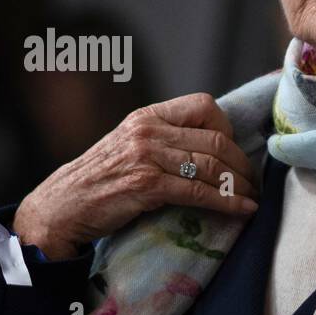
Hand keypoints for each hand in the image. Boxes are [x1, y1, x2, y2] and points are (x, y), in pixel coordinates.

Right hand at [13, 92, 259, 259]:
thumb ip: (162, 140)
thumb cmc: (98, 181)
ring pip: (211, 165)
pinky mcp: (147, 185)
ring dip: (239, 184)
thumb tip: (207, 148)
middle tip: (252, 181)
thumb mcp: (128, 146)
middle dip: (241, 163)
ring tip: (251, 197)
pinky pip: (199, 191)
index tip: (231, 152)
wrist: (63, 207)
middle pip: (215, 138)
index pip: (203, 104)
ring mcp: (147, 157)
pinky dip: (228, 202)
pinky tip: (243, 210)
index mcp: (146, 116)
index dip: (226, 128)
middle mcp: (148, 131)